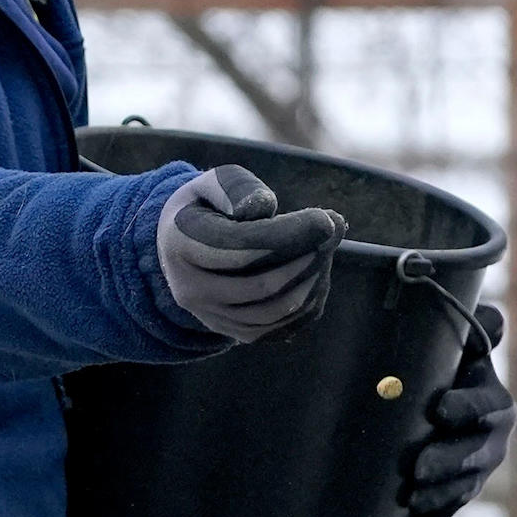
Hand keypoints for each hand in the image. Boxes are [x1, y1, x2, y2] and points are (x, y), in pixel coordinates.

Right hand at [156, 164, 343, 341]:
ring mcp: (211, 317)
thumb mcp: (213, 183)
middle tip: (334, 228)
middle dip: (308, 257)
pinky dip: (307, 303)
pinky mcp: (233, 332)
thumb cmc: (207, 207)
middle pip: (262, 284)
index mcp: (181, 245)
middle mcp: (191, 289)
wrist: (182, 249)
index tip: (326, 219)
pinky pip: (279, 328)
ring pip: (273, 311)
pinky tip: (317, 273)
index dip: (290, 235)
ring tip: (326, 249)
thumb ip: (236, 187)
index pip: (242, 248)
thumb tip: (262, 209)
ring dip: (312, 280)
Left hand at [390, 304, 513, 516]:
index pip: (484, 406)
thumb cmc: (442, 367)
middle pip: (472, 456)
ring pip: (459, 491)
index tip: (439, 407)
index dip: (465, 407)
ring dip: (436, 500)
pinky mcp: (445, 503)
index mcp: (492, 404)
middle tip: (417, 469)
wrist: (431, 406)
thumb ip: (475, 330)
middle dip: (447, 462)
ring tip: (411, 502)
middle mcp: (487, 443)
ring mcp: (468, 477)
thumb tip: (493, 317)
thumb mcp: (459, 348)